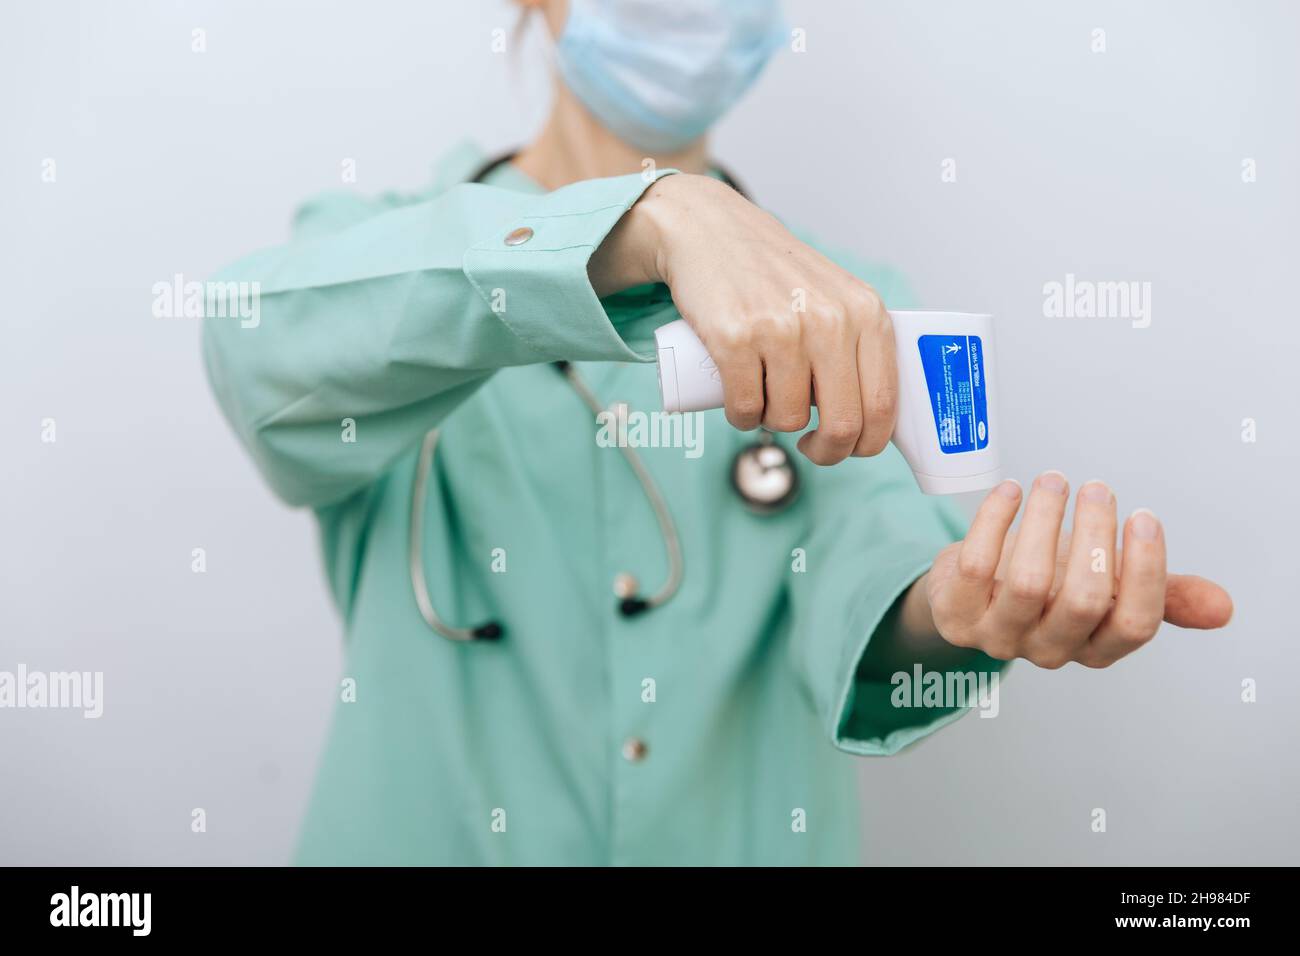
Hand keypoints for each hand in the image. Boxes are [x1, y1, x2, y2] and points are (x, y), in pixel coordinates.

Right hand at [588, 173, 895, 464]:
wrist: (713, 233)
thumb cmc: (776, 276)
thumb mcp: (836, 298)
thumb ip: (858, 345)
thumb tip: (870, 419)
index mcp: (865, 313)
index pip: (883, 404)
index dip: (866, 443)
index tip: (848, 447)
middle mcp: (829, 320)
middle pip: (841, 424)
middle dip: (825, 450)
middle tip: (809, 444)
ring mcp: (781, 329)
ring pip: (787, 418)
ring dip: (773, 421)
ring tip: (765, 393)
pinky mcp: (734, 338)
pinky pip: (745, 409)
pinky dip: (740, 417)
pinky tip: (739, 399)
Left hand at [920, 472, 1233, 667]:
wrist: (969, 593)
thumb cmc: (1048, 583)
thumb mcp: (1107, 589)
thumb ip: (1160, 594)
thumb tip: (1223, 607)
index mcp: (1095, 646)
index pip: (1134, 624)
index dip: (1145, 571)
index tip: (1143, 517)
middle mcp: (1049, 650)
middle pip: (1083, 601)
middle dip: (1095, 536)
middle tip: (1098, 490)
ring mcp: (999, 636)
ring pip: (1029, 583)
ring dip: (1045, 522)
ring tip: (1054, 481)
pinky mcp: (956, 613)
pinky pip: (976, 565)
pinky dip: (994, 521)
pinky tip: (1010, 491)